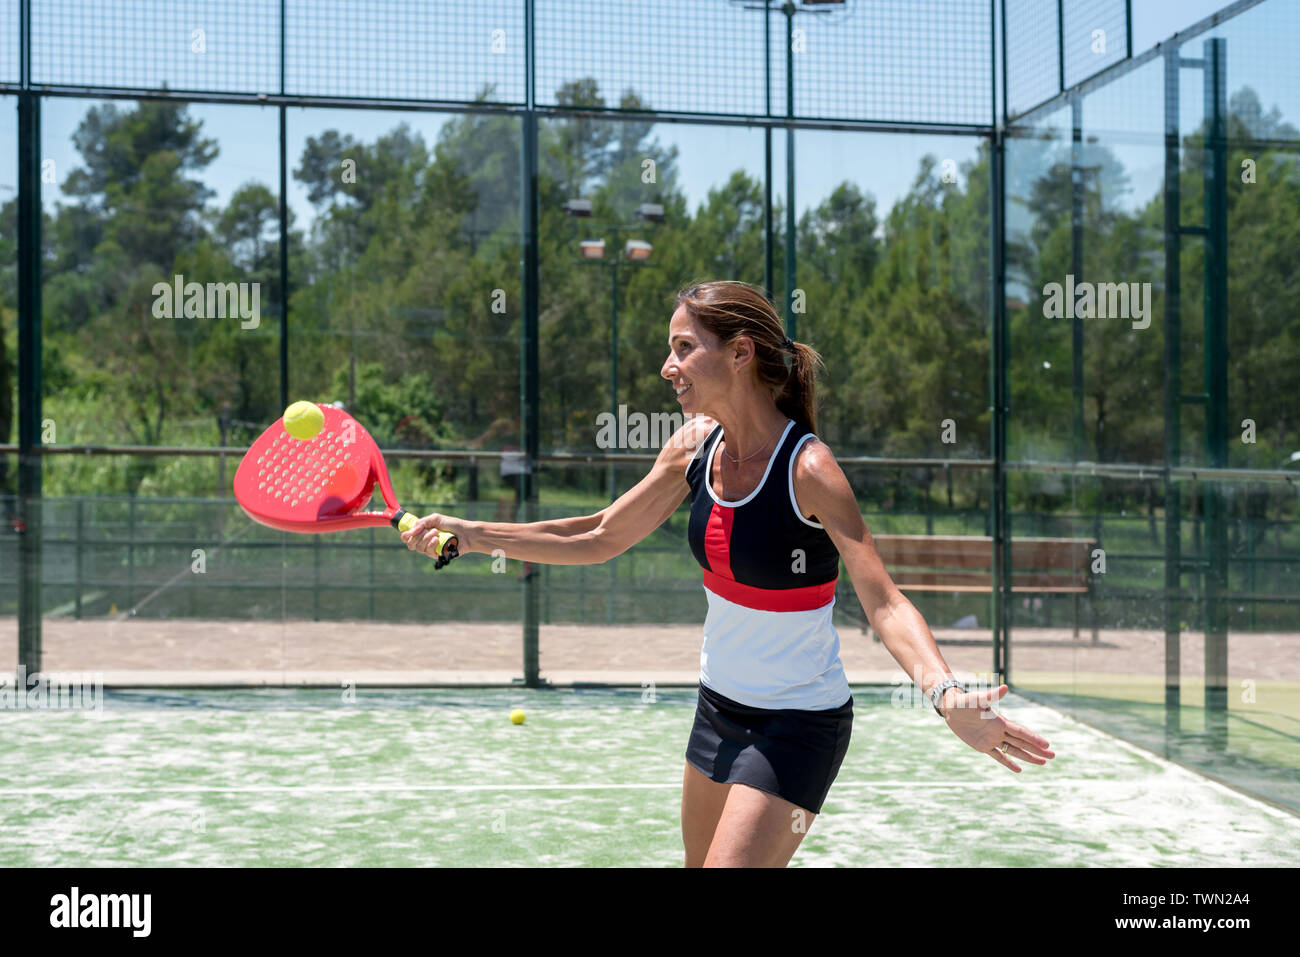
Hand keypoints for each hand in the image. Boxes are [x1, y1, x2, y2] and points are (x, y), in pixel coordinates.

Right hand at [401, 512, 472, 559]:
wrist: (466, 533)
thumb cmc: (452, 524)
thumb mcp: (435, 519)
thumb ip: (421, 523)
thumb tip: (410, 531)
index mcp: (423, 531)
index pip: (407, 537)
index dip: (405, 536)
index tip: (408, 533)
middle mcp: (424, 541)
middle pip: (411, 544)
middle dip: (417, 536)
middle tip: (429, 530)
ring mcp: (430, 548)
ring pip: (418, 548)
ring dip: (426, 539)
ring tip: (436, 533)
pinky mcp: (436, 555)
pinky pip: (427, 552)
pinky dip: (430, 545)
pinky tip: (437, 540)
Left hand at [941, 684, 1055, 771]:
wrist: (950, 708)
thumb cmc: (964, 701)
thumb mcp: (976, 699)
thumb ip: (991, 695)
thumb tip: (1005, 687)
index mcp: (1000, 721)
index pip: (1021, 732)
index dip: (1033, 738)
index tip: (1047, 745)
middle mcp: (999, 731)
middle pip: (1022, 743)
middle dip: (1037, 750)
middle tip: (1053, 756)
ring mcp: (992, 739)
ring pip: (1014, 751)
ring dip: (1028, 757)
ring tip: (1043, 763)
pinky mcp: (982, 746)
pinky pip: (998, 756)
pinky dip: (1008, 763)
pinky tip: (1019, 770)